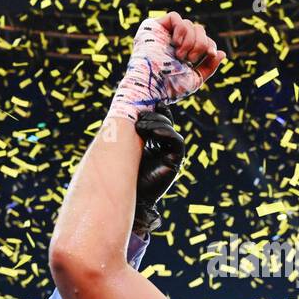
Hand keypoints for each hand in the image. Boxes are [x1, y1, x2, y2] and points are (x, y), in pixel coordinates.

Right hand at [109, 13, 224, 120]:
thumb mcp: (195, 78)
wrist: (152, 86)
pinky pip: (175, 17)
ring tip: (180, 55)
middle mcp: (174, 42)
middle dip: (200, 43)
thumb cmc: (170, 87)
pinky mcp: (154, 26)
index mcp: (183, 53)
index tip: (211, 54)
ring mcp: (164, 34)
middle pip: (198, 29)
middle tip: (190, 59)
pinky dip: (180, 29)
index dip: (210, 45)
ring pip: (189, 24)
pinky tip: (175, 43)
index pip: (203, 40)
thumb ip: (209, 67)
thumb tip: (222, 53)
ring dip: (190, 41)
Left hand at [131, 108, 185, 235]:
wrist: (128, 196)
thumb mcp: (124, 147)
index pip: (158, 119)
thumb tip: (121, 111)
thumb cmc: (122, 173)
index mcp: (150, 141)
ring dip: (156, 123)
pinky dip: (167, 134)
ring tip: (140, 126)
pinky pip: (176, 142)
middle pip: (164, 121)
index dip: (155, 109)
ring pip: (170, 129)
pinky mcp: (175, 161)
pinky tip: (154, 132)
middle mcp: (162, 146)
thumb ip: (128, 132)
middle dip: (152, 116)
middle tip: (138, 118)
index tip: (148, 101)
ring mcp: (169, 153)